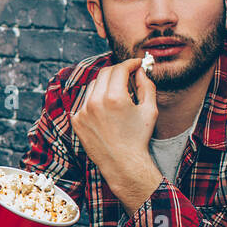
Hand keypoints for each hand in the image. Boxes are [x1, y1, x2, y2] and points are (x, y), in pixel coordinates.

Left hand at [71, 59, 162, 213]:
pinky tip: (107, 110)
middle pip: (105, 73)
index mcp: (114, 98)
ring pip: (93, 86)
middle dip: (118, 71)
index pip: (119, 69)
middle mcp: (95, 102)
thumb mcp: (149, 109)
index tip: (137, 64)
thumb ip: (146, 85)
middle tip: (128, 75)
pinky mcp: (76, 120)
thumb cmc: (138, 137)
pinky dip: (96, 99)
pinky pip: (85, 101)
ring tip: (119, 94)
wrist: (122, 163)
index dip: (130, 63)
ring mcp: (82, 111)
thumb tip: (140, 71)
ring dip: (106, 85)